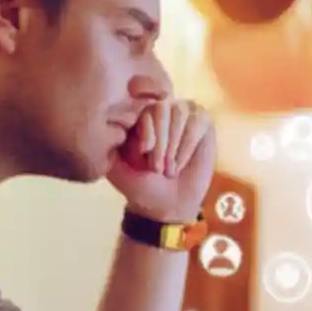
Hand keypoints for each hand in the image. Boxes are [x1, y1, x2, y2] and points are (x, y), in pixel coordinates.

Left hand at [107, 98, 215, 222]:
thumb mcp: (118, 169)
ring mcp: (181, 112)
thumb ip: (110, 146)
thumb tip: (110, 123)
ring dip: (174, 145)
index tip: (144, 152)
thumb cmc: (141, 186)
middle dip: (161, 141)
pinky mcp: (201, 121)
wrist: (169, 204)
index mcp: (134, 115)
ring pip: (180, 113)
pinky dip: (188, 146)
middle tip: (157, 168)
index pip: (140, 106)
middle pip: (162, 107)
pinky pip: (197, 122)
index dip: (146, 129)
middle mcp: (158, 109)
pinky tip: (180, 164)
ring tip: (169, 170)